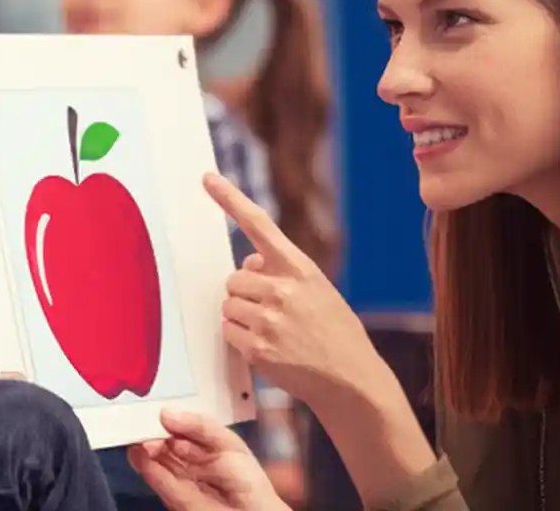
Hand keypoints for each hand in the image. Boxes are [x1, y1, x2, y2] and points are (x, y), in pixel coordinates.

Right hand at [128, 409, 289, 510]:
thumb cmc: (247, 480)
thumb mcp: (227, 444)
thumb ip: (198, 426)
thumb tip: (165, 413)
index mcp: (204, 447)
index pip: (180, 430)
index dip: (168, 421)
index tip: (155, 412)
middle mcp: (190, 462)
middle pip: (166, 446)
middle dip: (153, 435)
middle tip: (140, 425)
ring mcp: (182, 480)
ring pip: (159, 462)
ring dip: (145, 451)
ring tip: (134, 437)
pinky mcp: (176, 498)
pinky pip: (159, 481)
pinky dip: (147, 468)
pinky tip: (137, 454)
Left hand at [206, 173, 384, 412]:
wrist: (352, 380)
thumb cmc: (335, 332)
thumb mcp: (317, 290)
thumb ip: (282, 272)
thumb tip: (248, 264)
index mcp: (299, 268)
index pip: (259, 224)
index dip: (230, 199)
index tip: (208, 179)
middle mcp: (282, 289)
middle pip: (233, 279)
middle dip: (244, 294)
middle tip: (270, 312)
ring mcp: (269, 320)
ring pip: (228, 306)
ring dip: (241, 318)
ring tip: (274, 332)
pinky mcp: (258, 349)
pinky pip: (228, 332)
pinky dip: (241, 340)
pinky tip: (269, 348)